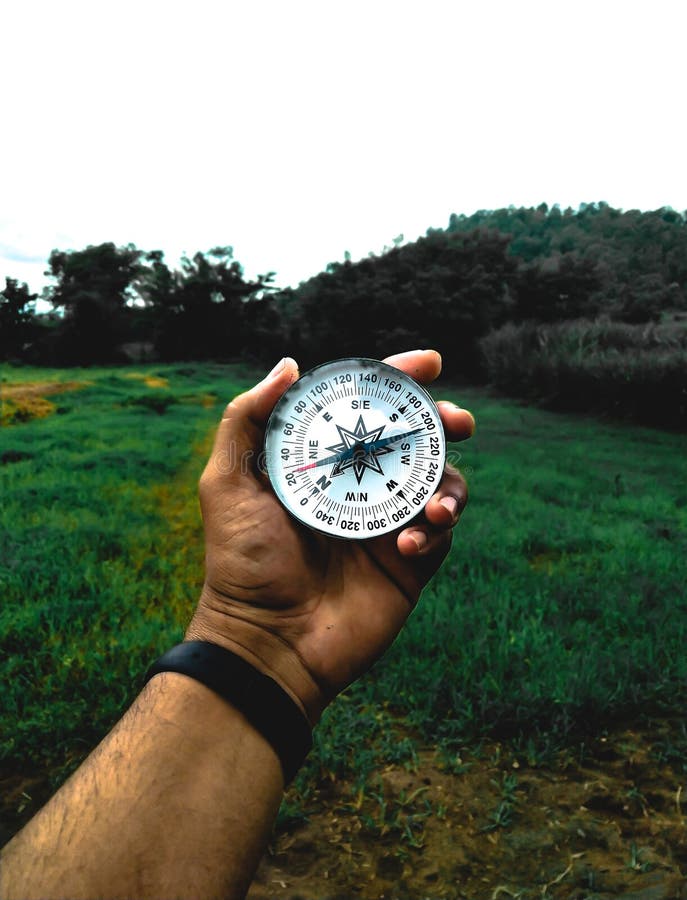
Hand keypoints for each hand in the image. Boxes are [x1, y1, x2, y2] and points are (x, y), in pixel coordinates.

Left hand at [186, 350, 473, 723]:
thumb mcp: (228, 483)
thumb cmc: (242, 562)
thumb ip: (247, 420)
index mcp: (323, 464)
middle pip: (415, 441)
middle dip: (443, 423)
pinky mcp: (410, 564)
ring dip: (449, 484)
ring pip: (440, 483)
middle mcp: (359, 487)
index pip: (365, 409)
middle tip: (456, 422)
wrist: (268, 643)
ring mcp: (386, 525)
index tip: (429, 363)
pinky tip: (408, 547)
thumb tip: (288, 365)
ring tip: (433, 508)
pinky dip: (436, 532)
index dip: (398, 380)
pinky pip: (441, 535)